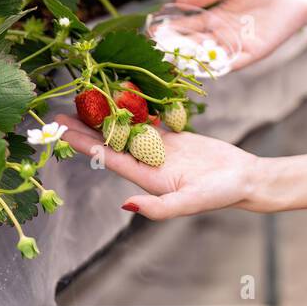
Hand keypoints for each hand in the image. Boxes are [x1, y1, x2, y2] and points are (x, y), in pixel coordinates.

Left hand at [54, 115, 264, 219]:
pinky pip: (150, 121)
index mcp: (147, 178)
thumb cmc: (220, 194)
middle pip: (110, 142)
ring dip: (106, 116)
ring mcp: (161, 150)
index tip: (61, 131)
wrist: (245, 179)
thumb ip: (159, 208)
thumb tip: (126, 206)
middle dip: (85, 128)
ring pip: (127, 129)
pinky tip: (122, 97)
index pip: (107, 157)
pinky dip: (135, 109)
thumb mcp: (189, 203)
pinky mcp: (175, 139)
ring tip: (85, 101)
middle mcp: (148, 163)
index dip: (83, 144)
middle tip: (61, 113)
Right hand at [160, 0, 306, 73]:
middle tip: (155, 48)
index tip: (151, 30)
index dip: (170, 28)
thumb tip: (178, 0)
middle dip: (175, 46)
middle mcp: (222, 35)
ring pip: (210, 55)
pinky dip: (221, 65)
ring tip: (174, 59)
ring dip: (193, 58)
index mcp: (215, 18)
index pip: (188, 25)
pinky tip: (206, 66)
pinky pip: (234, 62)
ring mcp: (237, 45)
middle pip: (195, 43)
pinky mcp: (253, 53)